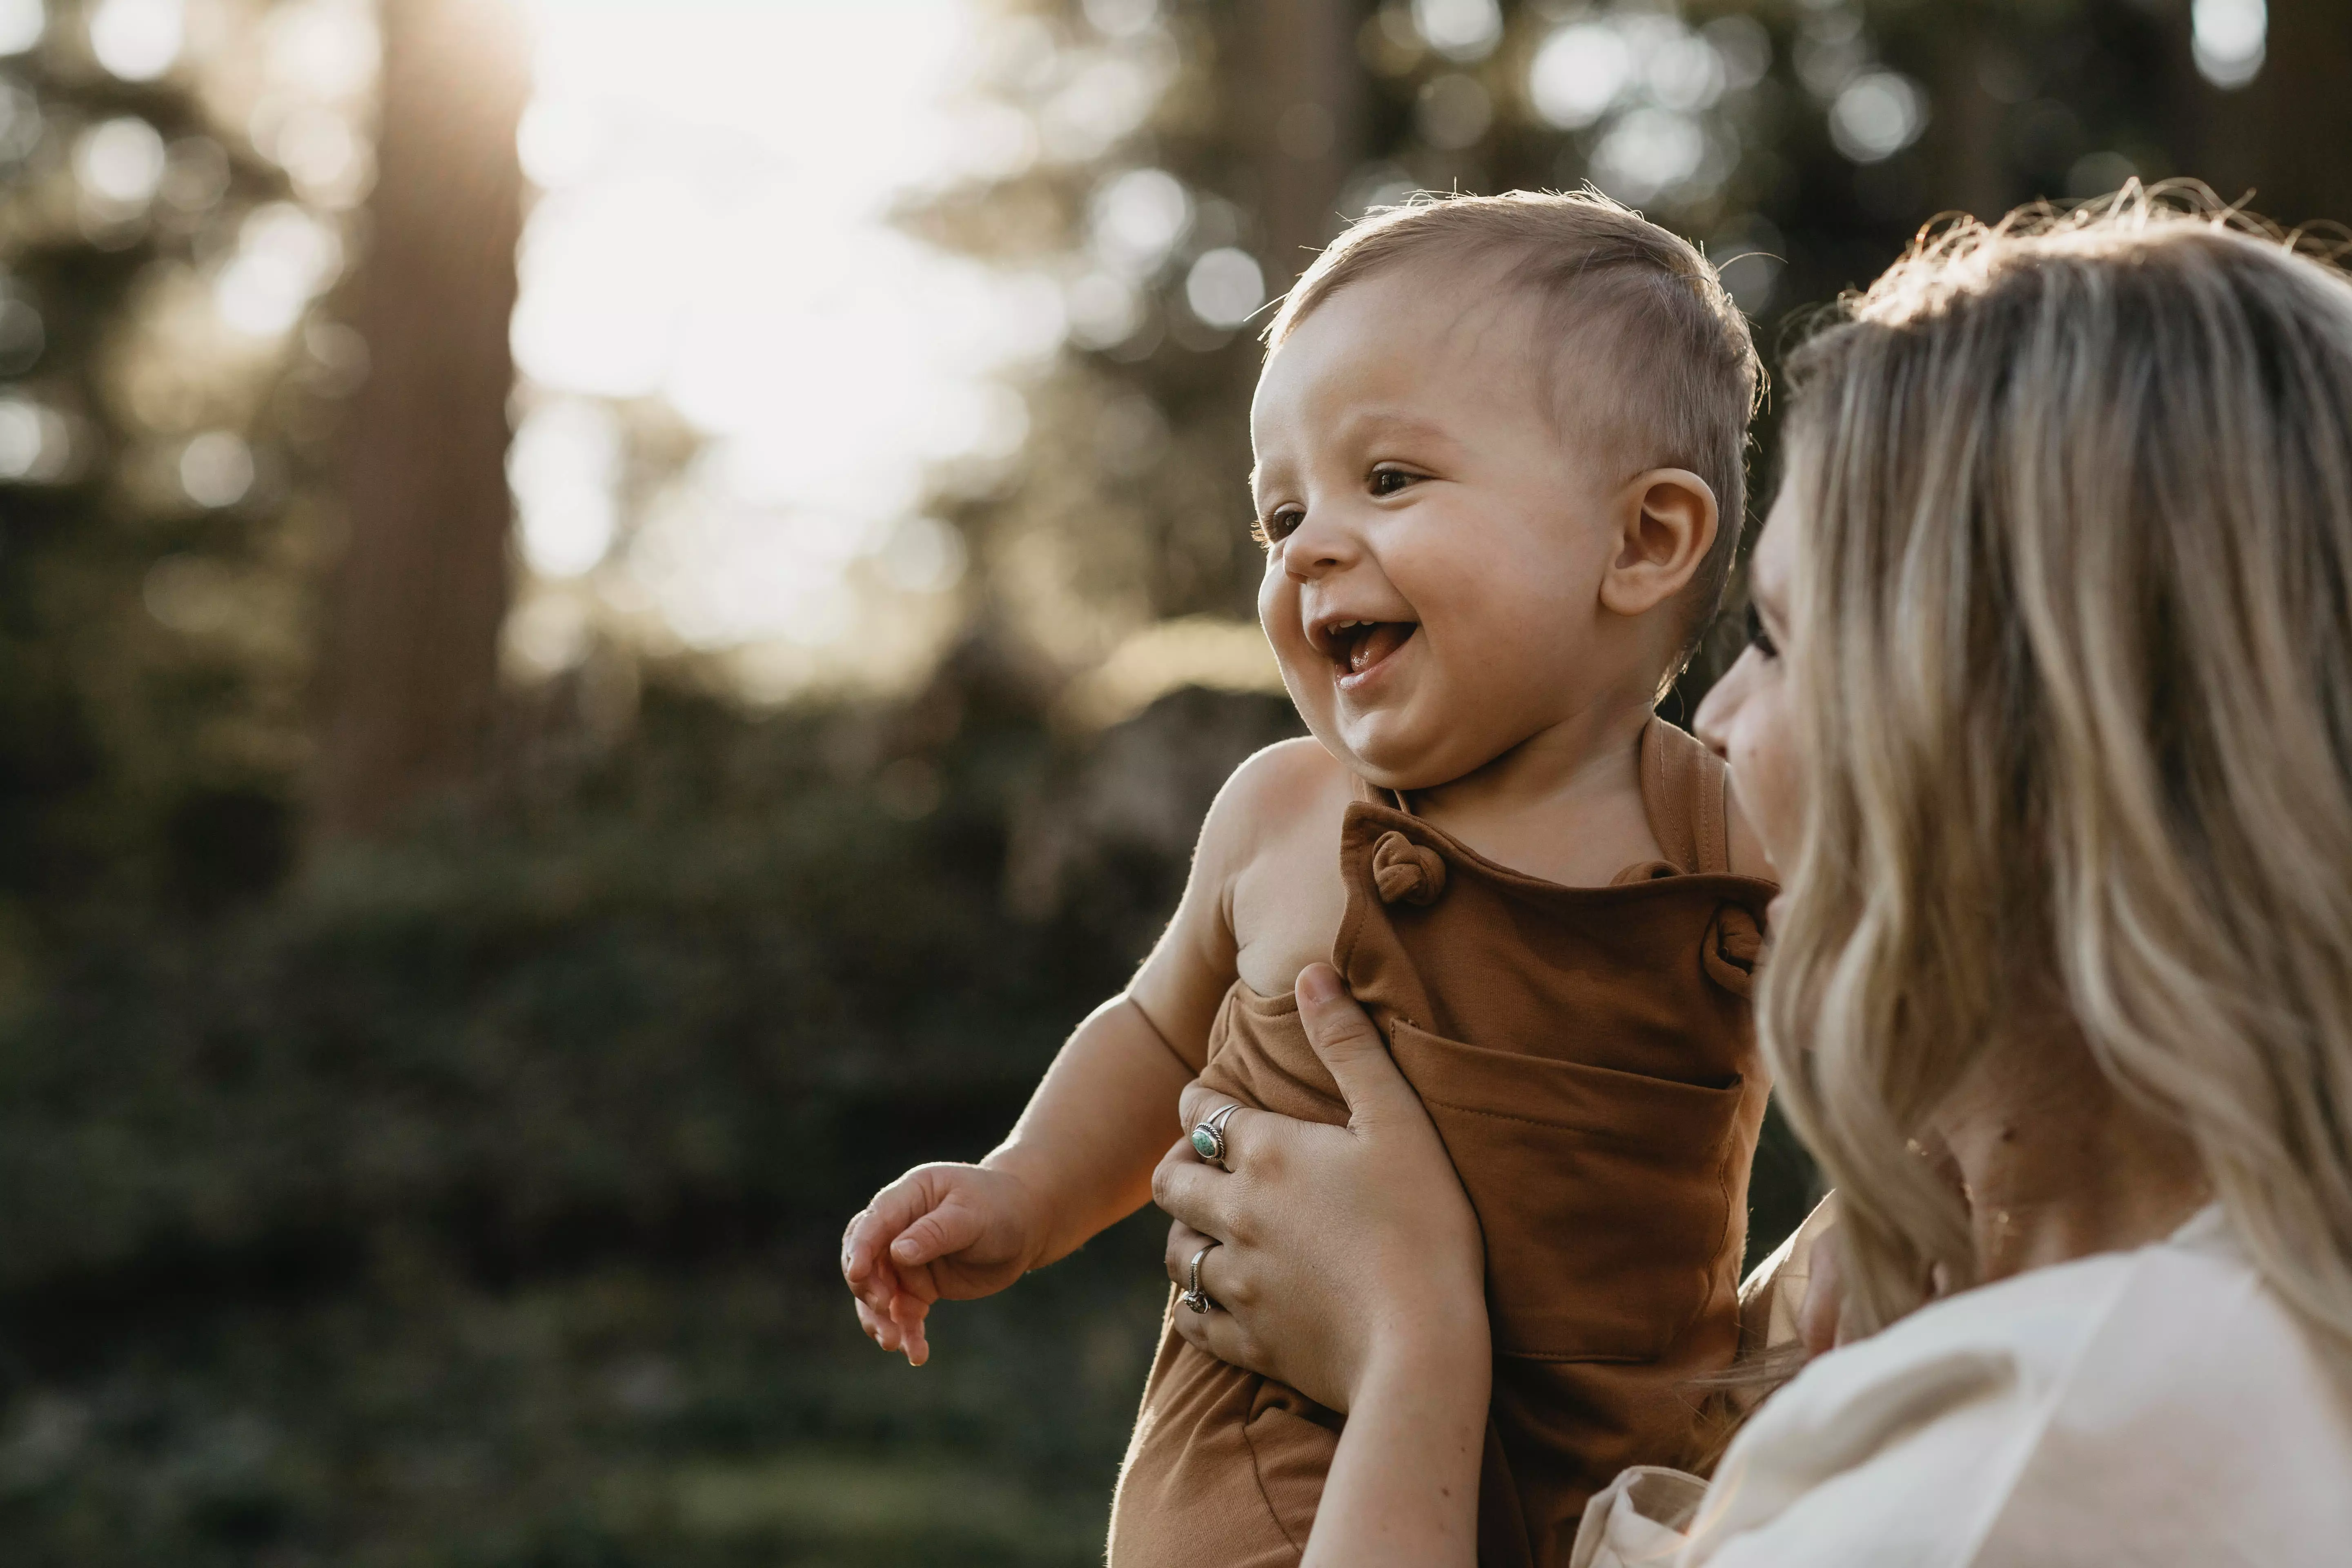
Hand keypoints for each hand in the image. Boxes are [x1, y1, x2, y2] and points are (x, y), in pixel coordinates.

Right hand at [840, 1162, 1045, 1365]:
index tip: (856, 1273)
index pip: (874, 1221)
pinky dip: (907, 1333)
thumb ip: (935, 1232)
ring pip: (878, 1293)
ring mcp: (906, 1260)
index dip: (861, 1246)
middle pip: (867, 1260)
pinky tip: (917, 1354)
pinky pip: (903, 1313)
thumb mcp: (972, 1215)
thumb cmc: (1000, 1208)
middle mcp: (899, 1228)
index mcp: (909, 1196)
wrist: (1025, 1227)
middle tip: (886, 1311)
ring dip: (881, 1319)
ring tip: (893, 1344)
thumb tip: (897, 1253)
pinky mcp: (919, 1287)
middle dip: (869, 1288)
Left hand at [1149, 963, 1489, 1412]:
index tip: (1213, 1109)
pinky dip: (1195, 1307)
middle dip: (1180, 1166)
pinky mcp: (1248, 1342)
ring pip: (1175, 1252)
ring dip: (1185, 1234)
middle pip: (1170, 1180)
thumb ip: (1350, 1044)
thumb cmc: (1424, 1226)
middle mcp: (1236, 1213)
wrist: (1422, 1348)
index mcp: (1268, 1153)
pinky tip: (1215, 1300)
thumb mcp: (1399, 1120)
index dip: (1201, 1106)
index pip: (1201, 1114)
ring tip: (1210, 1231)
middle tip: (1205, 1167)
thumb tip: (1310, 970)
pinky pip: (1192, 1322)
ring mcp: (1237, 1282)